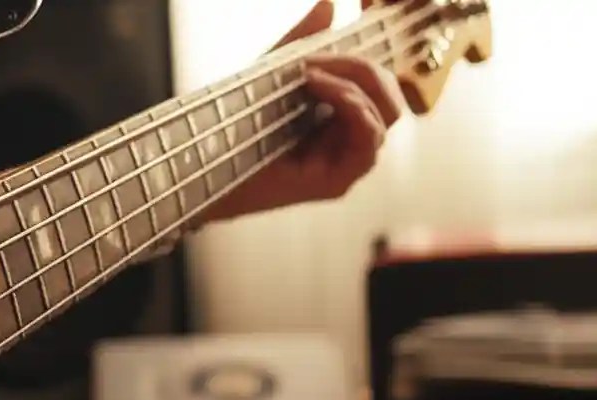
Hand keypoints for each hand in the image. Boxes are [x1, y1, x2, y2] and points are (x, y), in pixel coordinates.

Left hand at [204, 0, 407, 221]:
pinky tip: (321, 91)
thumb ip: (302, 43)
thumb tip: (328, 4)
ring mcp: (345, 164)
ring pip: (386, 114)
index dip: (358, 60)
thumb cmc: (234, 126)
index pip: (378, 84)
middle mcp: (348, 142)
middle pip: (390, 97)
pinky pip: (368, 141)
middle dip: (361, 67)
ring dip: (353, 84)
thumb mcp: (273, 75)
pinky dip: (352, 108)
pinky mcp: (337, 184)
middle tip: (316, 60)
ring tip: (310, 75)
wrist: (206, 163)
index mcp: (341, 118)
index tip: (313, 52)